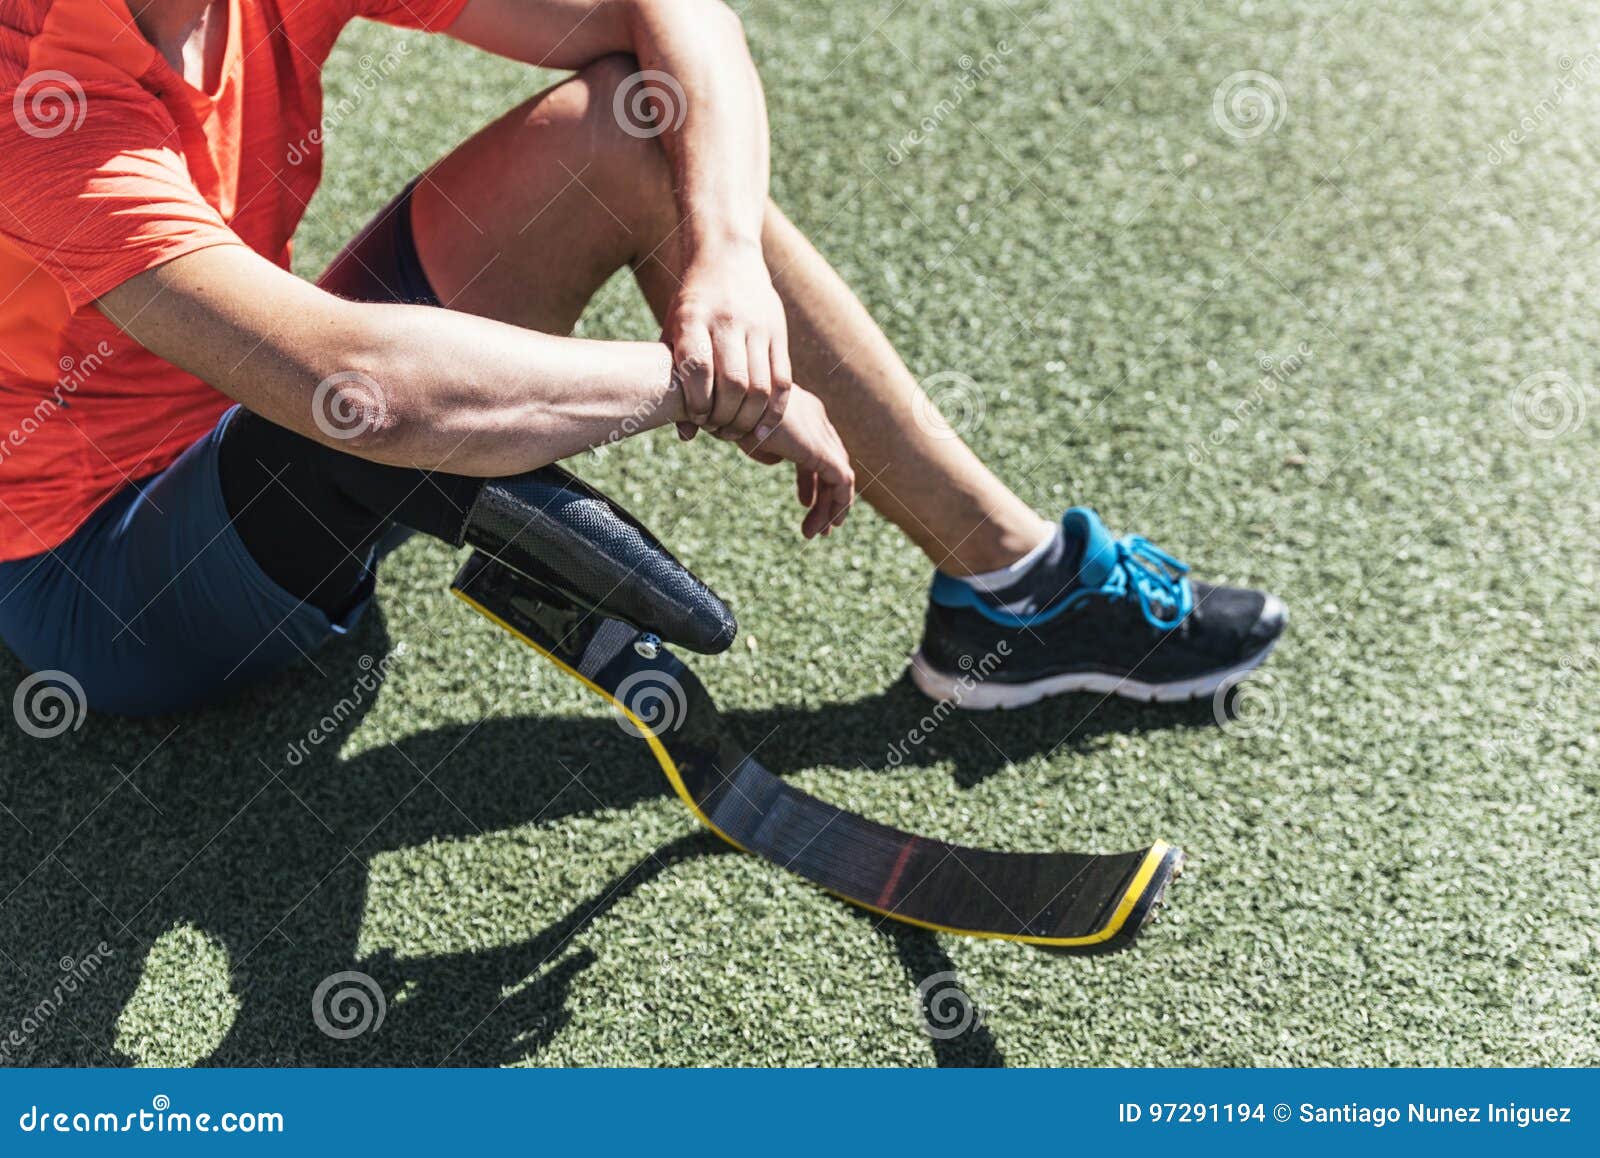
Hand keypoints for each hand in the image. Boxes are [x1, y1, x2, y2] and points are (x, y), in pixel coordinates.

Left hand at [662, 244, 791, 442]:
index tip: (697, 418)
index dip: (698, 403)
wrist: (727, 255)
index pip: (698, 370)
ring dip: (749, 419)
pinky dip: (775, 411)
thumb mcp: (674, 331)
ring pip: (761, 387)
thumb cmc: (692, 303)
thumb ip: (676, 380)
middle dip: (725, 418)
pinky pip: (783, 380)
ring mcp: (757, 327)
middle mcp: (727, 322)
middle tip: (718, 429)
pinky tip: (764, 428)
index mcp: (693, 319)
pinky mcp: (779, 332)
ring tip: (737, 431)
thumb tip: (685, 435)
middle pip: (734, 384)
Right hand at [736, 386, 854, 537]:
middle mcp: (816, 417)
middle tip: (818, 525)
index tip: (804, 502)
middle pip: (832, 461)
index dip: (812, 479)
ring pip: (839, 474)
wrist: (728, 402)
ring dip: (830, 507)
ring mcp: (821, 431)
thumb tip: (775, 459)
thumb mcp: (746, 428)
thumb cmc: (728, 412)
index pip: (817, 447)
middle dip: (826, 496)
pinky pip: (842, 481)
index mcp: (801, 408)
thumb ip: (763, 442)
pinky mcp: (820, 448)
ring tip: (818, 533)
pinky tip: (826, 524)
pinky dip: (838, 504)